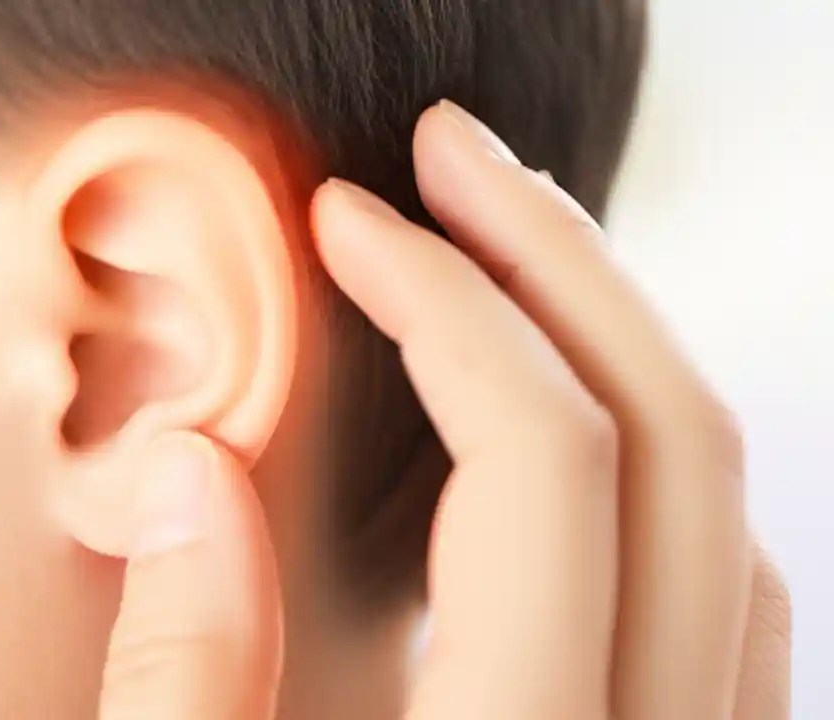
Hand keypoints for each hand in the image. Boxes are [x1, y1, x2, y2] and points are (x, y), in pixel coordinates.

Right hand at [95, 101, 790, 718]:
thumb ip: (184, 677)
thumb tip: (190, 473)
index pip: (538, 462)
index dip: (442, 302)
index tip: (349, 223)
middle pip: (679, 443)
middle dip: (556, 265)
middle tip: (455, 166)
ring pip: (727, 512)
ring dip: (619, 349)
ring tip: (508, 263)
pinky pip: (730, 594)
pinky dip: (658, 469)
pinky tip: (561, 429)